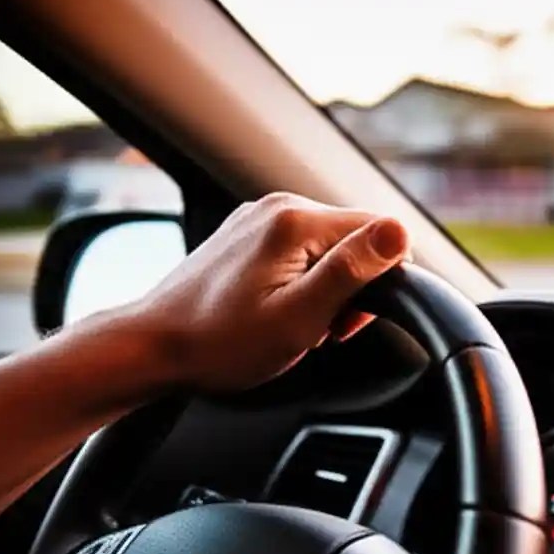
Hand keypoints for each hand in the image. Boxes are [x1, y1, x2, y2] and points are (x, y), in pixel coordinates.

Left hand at [122, 192, 409, 391]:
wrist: (154, 347)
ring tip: (293, 323)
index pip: (380, 233)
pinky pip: (301, 252)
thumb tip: (400, 231)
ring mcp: (260, 218)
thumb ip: (352, 271)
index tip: (345, 320)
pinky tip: (277, 311)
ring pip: (329, 249)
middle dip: (350, 288)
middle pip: (355, 240)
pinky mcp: (249, 233)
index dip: (379, 282)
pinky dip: (302, 284)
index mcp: (295, 220)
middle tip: (317, 329)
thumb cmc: (221, 342)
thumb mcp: (299, 316)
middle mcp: (279, 206)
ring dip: (326, 290)